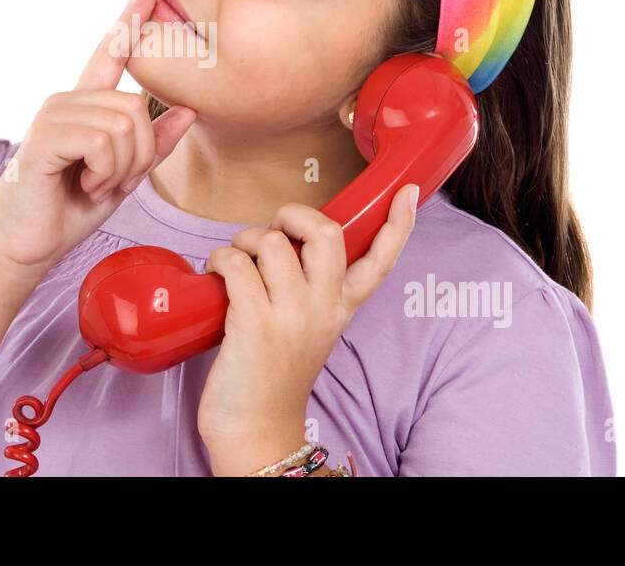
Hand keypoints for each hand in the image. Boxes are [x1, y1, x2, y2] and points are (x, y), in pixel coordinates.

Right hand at [0, 0, 196, 270]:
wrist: (27, 245)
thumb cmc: (69, 208)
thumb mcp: (123, 176)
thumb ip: (154, 144)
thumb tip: (189, 109)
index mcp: (85, 105)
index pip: (110, 53)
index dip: (129, 21)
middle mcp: (67, 100)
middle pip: (136, 107)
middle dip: (139, 154)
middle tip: (112, 182)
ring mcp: (53, 115)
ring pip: (123, 125)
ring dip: (120, 168)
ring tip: (94, 185)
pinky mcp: (44, 136)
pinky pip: (101, 141)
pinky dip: (104, 172)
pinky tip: (83, 185)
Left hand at [196, 183, 419, 475]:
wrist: (255, 430)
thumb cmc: (271, 374)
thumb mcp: (308, 330)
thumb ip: (308, 290)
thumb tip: (280, 240)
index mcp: (341, 309)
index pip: (381, 261)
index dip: (398, 224)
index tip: (408, 193)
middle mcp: (324, 308)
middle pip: (327, 233)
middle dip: (294, 214)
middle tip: (274, 231)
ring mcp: (292, 314)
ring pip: (273, 241)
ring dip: (244, 240)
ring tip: (235, 263)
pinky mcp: (255, 322)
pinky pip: (237, 262)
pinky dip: (220, 259)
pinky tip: (216, 276)